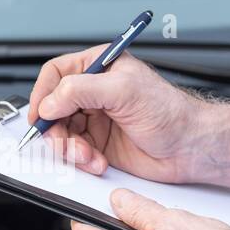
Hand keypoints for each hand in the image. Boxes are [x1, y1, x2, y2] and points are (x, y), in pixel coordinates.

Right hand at [28, 47, 207, 182]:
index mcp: (100, 66)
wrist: (189, 147)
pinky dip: (81, 161)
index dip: (43, 94)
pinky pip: (74, 152)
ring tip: (88, 156)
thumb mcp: (123, 90)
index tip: (40, 115)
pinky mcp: (98, 144)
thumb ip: (81, 90)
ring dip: (69, 149)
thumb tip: (50, 102)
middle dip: (56, 129)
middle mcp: (94, 92)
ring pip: (61, 133)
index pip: (56, 73)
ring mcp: (95, 119)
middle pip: (53, 108)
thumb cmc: (170, 112)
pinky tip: (98, 162)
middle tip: (64, 142)